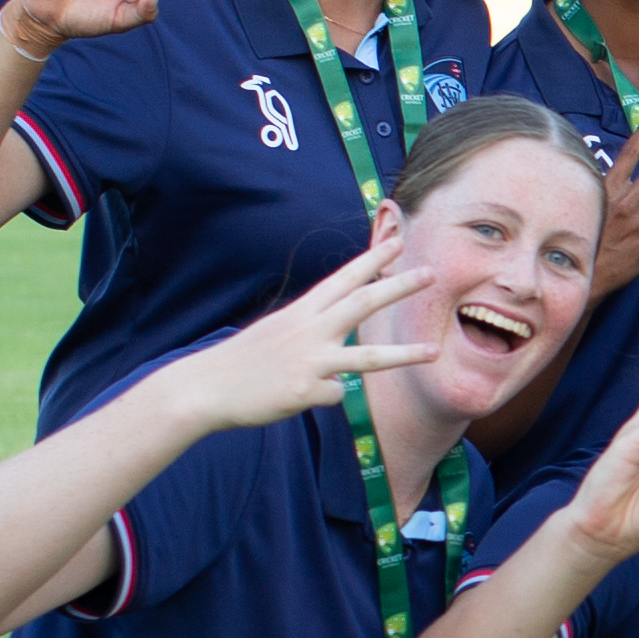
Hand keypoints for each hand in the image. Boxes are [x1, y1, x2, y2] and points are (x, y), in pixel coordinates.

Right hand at [168, 219, 436, 431]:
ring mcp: (308, 361)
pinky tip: (298, 396)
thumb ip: (308, 329)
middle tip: (431, 272)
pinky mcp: (305, 391)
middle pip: (362, 304)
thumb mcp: (275, 333)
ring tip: (434, 350)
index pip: (342, 279)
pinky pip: (333, 395)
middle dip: (398, 287)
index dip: (371, 260)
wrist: (204, 388)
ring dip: (404, 354)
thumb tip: (335, 333)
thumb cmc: (241, 363)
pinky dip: (324, 396)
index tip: (397, 240)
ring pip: (366, 357)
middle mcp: (307, 330)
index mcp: (300, 313)